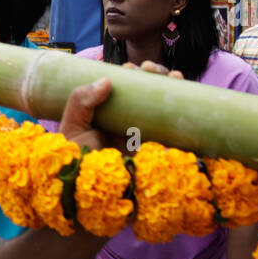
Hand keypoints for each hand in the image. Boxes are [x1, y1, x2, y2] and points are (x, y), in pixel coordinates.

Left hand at [61, 62, 184, 150]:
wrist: (87, 191)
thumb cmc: (75, 160)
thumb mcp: (71, 126)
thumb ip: (80, 101)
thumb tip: (107, 80)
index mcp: (107, 112)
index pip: (122, 86)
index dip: (130, 73)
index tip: (130, 67)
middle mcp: (126, 120)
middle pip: (144, 90)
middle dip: (152, 73)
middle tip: (149, 68)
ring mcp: (142, 131)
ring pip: (160, 103)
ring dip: (169, 84)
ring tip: (173, 75)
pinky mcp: (155, 145)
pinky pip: (172, 126)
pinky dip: (183, 109)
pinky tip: (186, 91)